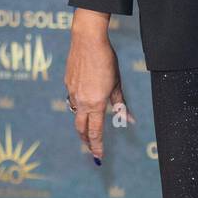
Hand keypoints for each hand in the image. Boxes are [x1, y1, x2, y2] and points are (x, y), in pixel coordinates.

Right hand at [64, 13, 134, 162]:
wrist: (87, 40)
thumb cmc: (106, 60)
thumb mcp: (117, 83)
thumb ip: (121, 103)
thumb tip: (130, 120)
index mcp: (95, 103)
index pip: (95, 132)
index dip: (97, 146)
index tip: (98, 156)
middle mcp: (81, 101)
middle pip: (81, 128)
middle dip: (86, 140)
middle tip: (92, 148)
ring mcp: (72, 92)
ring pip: (76, 114)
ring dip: (82, 124)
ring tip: (88, 128)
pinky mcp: (67, 83)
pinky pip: (73, 99)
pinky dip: (79, 105)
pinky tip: (85, 101)